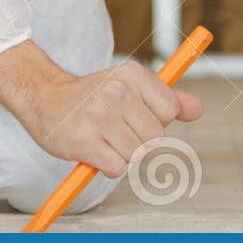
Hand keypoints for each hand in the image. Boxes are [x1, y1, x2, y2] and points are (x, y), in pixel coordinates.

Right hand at [0, 40, 202, 176]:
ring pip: (136, 155)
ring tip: (103, 138)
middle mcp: (116, 92)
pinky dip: (108, 166)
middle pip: (156, 138)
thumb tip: (198, 109)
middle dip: (139, 140)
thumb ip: (167, 98)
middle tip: (116, 128)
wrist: (44, 98)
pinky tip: (94, 150)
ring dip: (122, 154)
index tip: (136, 113)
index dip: (156, 118)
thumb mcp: (130, 86)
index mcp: (131, 74)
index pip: (170, 110)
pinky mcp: (84, 142)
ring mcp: (99, 116)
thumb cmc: (93, 96)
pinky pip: (116, 168)